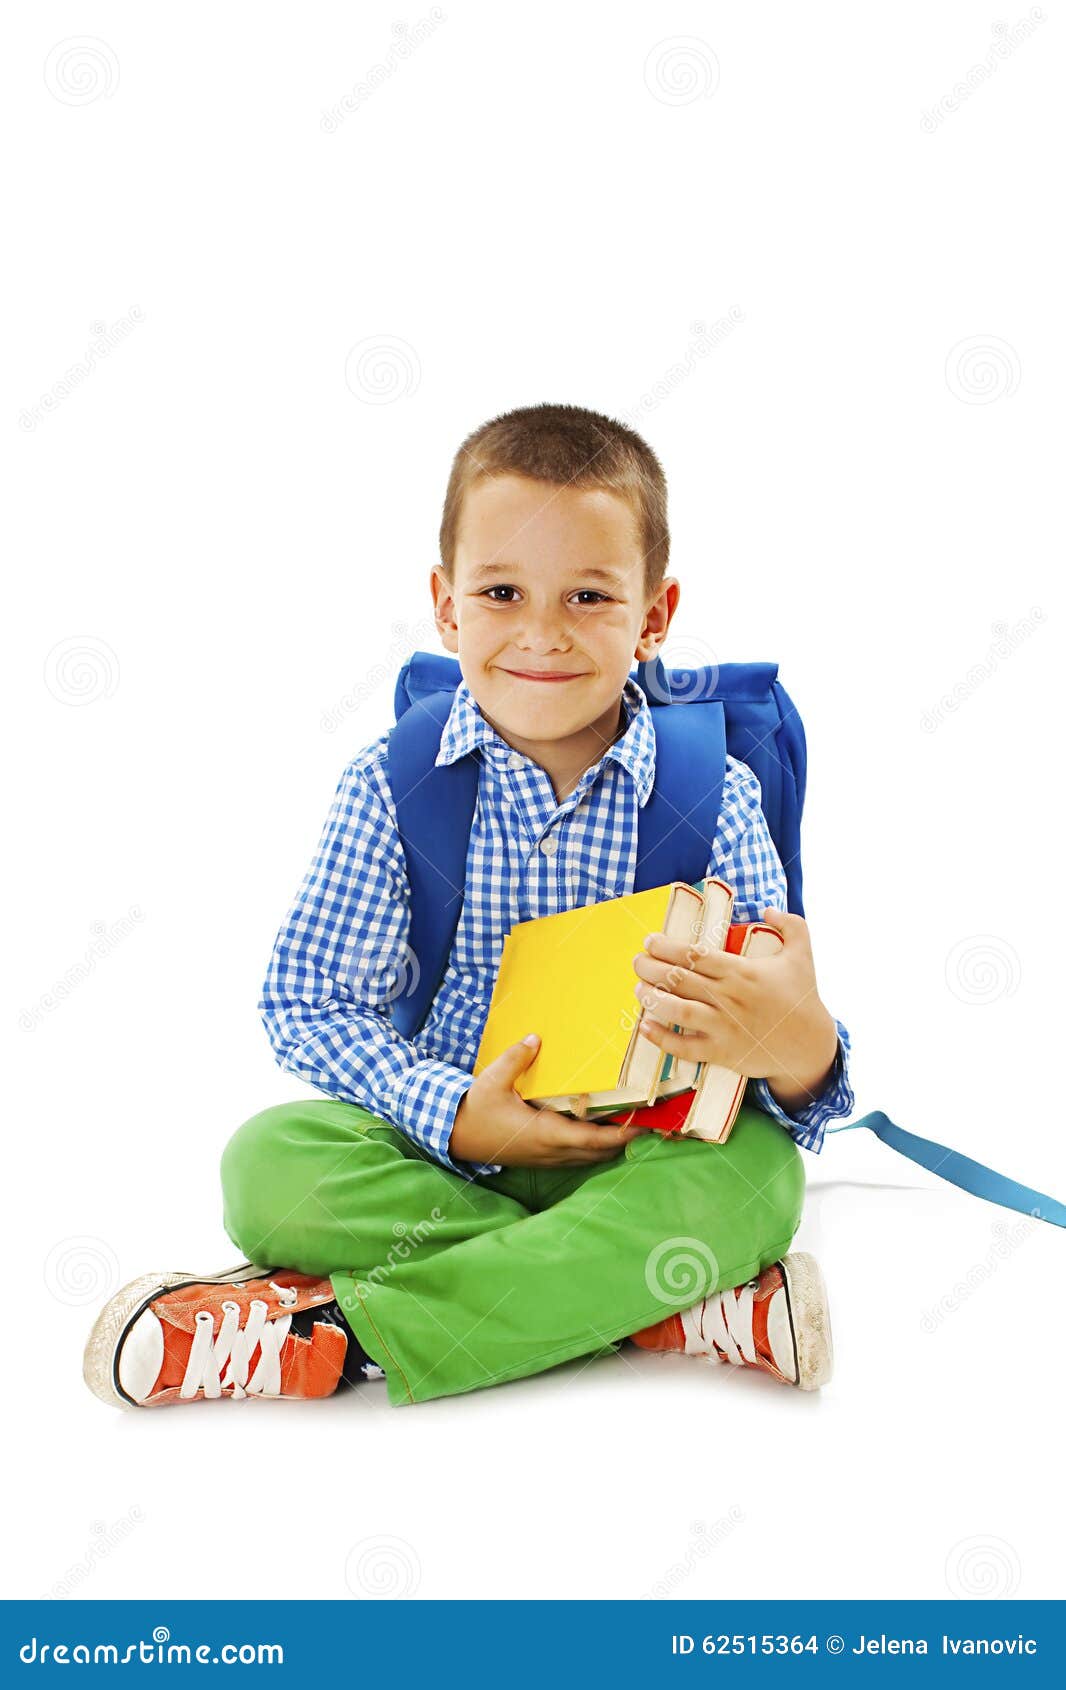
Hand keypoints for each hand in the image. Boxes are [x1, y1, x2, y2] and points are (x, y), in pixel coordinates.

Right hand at [449, 1035, 646, 1167]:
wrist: (456, 1137)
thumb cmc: (476, 1111)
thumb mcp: (492, 1080)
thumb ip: (515, 1058)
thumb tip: (536, 1038)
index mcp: (545, 1133)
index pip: (593, 1140)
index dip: (621, 1135)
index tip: (643, 1124)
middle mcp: (552, 1151)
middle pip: (600, 1152)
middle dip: (625, 1139)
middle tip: (648, 1119)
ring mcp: (548, 1158)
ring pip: (590, 1158)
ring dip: (612, 1144)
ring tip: (631, 1122)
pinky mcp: (543, 1159)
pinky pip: (578, 1157)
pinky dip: (595, 1147)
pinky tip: (601, 1129)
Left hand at [631, 908, 838, 1104]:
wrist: (810, 1046)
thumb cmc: (801, 997)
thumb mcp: (802, 955)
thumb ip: (791, 925)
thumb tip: (768, 909)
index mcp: (742, 972)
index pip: (695, 955)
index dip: (667, 947)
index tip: (649, 941)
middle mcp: (729, 998)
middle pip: (679, 979)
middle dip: (651, 968)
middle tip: (637, 962)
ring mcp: (723, 1027)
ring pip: (677, 1011)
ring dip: (651, 999)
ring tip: (637, 989)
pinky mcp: (721, 1053)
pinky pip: (685, 1047)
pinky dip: (661, 1038)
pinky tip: (645, 1026)